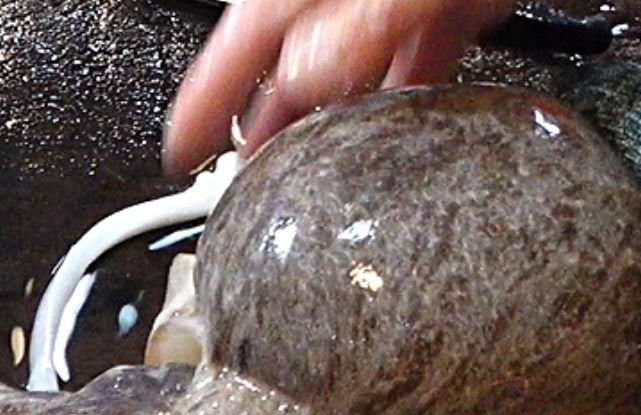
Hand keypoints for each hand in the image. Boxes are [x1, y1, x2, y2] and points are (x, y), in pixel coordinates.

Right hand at [162, 0, 513, 174]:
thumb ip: (363, 18)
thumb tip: (307, 76)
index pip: (244, 40)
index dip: (208, 96)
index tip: (183, 146)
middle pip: (290, 57)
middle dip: (265, 117)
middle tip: (243, 172)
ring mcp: (405, 0)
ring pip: (352, 67)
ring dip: (332, 118)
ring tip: (308, 169)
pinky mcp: (457, 8)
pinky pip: (418, 62)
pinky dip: (404, 98)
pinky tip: (398, 130)